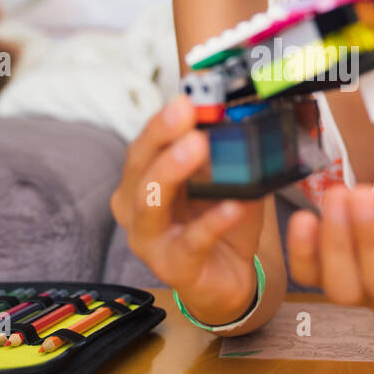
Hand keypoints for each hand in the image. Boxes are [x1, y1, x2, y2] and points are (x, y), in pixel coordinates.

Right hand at [109, 95, 263, 324]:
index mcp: (144, 179)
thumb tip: (238, 110)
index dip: (163, 119)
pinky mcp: (173, 268)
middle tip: (185, 109)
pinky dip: (212, 222)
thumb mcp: (225, 179)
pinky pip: (191, 242)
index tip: (185, 95)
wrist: (228, 278)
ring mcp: (149, 241)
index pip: (146, 143)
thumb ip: (226, 150)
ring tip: (198, 145)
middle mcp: (135, 208)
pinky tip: (233, 206)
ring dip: (172, 170)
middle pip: (139, 166)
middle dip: (161, 134)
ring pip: (150, 203)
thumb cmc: (220, 223)